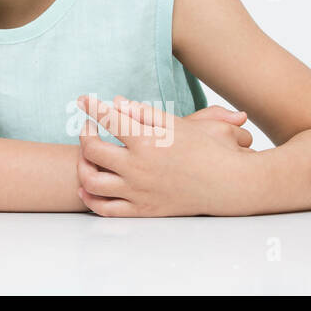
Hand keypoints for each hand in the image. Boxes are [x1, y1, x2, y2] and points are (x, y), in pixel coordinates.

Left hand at [74, 94, 254, 216]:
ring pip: (92, 182)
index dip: (91, 107)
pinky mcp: (143, 210)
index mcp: (146, 142)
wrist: (229, 184)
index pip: (108, 119)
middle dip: (84, 133)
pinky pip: (106, 209)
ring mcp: (138, 192)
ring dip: (81, 165)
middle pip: (91, 150)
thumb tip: (116, 103)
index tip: (82, 100)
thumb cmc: (206, 149)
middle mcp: (138, 168)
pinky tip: (87, 185)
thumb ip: (143, 113)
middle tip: (88, 126)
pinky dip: (90, 198)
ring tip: (87, 155)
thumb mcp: (177, 124)